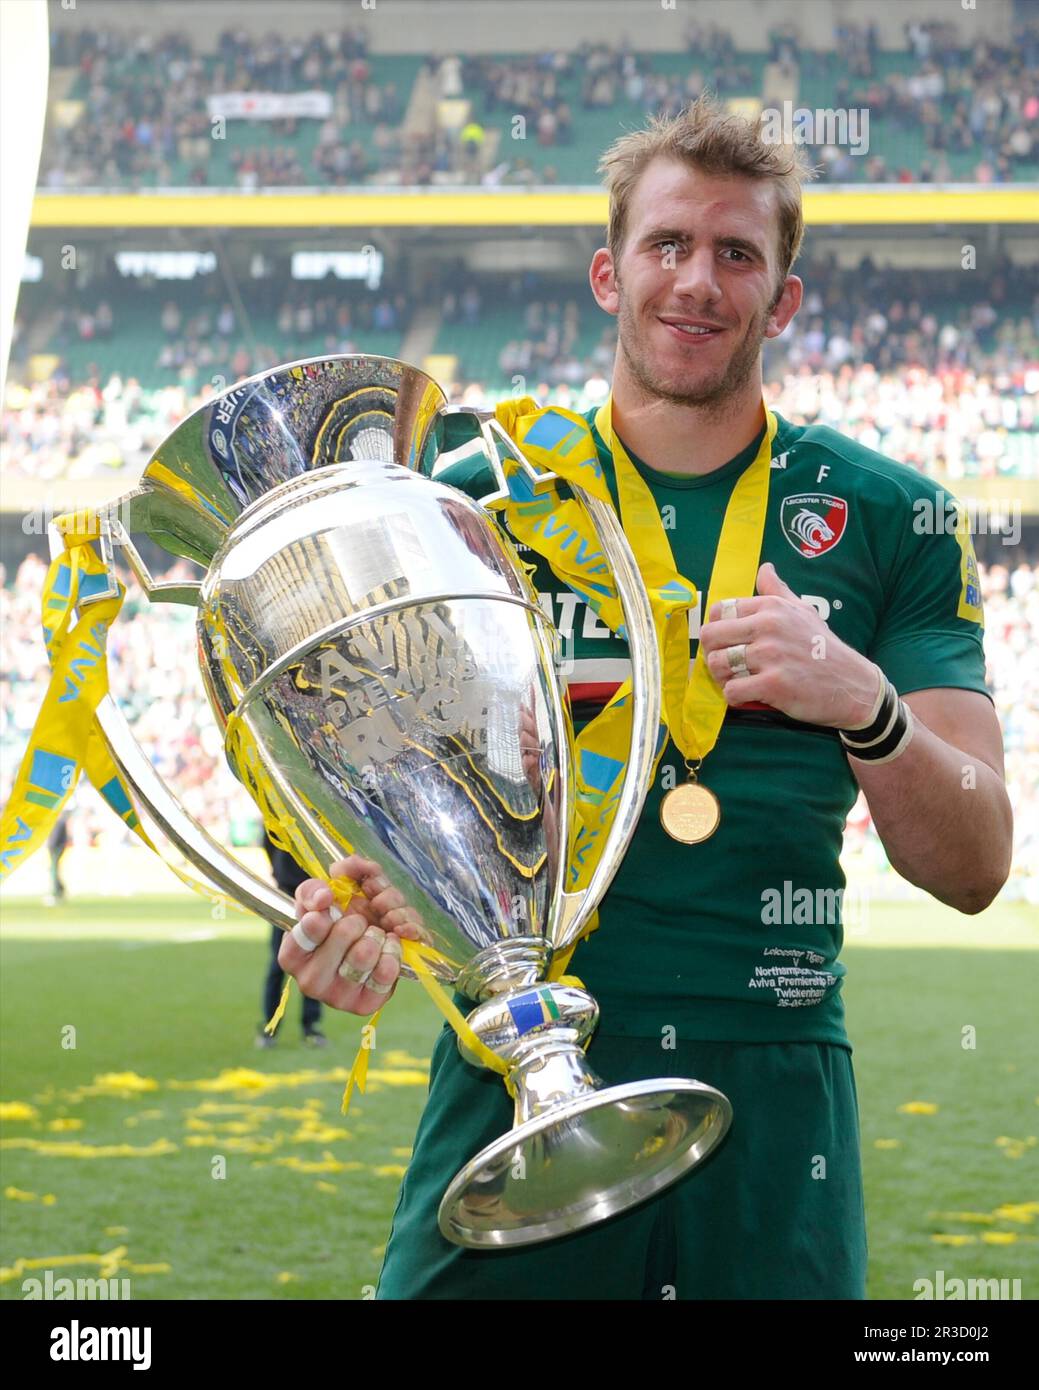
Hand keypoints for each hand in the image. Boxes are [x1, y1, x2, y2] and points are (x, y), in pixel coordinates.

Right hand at [277, 855, 426, 1016]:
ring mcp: (338, 997)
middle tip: (357, 923)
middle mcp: (310, 982)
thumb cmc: (340, 920)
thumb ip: (314, 890)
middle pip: (344, 934)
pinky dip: (393, 951)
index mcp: (292, 955)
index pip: (310, 926)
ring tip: (373, 935)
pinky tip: (388, 947)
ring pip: (365, 953)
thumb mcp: (322, 898)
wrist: (368, 943)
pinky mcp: (366, 1004)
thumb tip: (323, 898)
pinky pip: (385, 972)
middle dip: (357, 920)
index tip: (333, 909)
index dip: (327, 911)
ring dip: (376, 935)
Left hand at [698, 562, 881, 728]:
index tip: (727, 642)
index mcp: (771, 607)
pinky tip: (748, 696)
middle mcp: (768, 626)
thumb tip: (765, 568)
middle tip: (727, 664)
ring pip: (717, 664)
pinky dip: (734, 697)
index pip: (720, 610)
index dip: (717, 628)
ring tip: (737, 680)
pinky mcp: (773, 684)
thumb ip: (778, 590)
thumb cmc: (823, 648)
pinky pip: (731, 691)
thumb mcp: (804, 611)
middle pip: (710, 636)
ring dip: (721, 677)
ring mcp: (771, 655)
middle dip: (712, 653)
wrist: (852, 684)